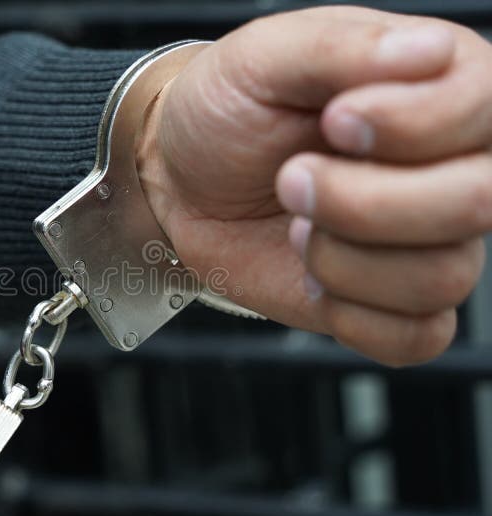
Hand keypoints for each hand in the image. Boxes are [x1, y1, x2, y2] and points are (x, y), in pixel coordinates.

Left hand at [137, 6, 491, 365]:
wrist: (183, 180)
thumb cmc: (225, 112)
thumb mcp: (261, 56)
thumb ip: (339, 49)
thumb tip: (427, 52)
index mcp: (433, 88)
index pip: (484, 110)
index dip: (411, 126)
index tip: (333, 122)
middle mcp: (444, 166)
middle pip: (477, 201)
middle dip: (363, 201)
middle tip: (292, 179)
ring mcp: (422, 240)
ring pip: (444, 276)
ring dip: (343, 258)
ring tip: (294, 226)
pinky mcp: (390, 302)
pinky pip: (416, 337)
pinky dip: (353, 316)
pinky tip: (311, 277)